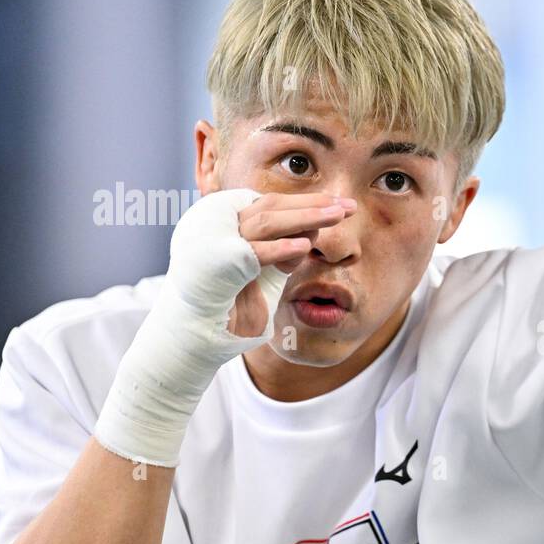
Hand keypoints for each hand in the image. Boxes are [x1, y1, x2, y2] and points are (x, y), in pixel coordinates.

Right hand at [96, 189, 354, 465]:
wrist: (194, 341)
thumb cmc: (229, 313)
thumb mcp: (263, 280)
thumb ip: (281, 258)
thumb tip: (309, 238)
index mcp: (229, 228)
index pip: (272, 206)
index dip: (307, 203)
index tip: (341, 206)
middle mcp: (219, 230)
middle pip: (271, 208)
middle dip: (314, 205)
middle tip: (349, 206)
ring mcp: (215, 246)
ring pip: (265, 222)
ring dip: (305, 217)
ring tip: (338, 216)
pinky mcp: (217, 269)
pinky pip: (252, 254)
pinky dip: (279, 249)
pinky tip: (306, 247)